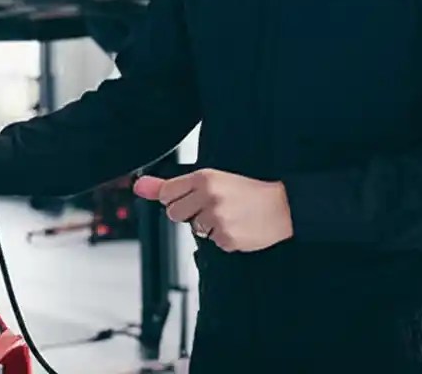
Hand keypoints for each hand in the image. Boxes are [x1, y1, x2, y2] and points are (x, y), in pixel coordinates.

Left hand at [133, 169, 292, 252]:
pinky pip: (212, 243)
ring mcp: (218, 220)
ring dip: (207, 226)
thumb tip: (137, 186)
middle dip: (189, 212)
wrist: (284, 206)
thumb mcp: (210, 179)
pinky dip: (223, 238)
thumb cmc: (247, 191)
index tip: (191, 196)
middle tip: (212, 206)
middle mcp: (209, 198)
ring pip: (194, 229)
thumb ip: (169, 185)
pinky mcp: (227, 239)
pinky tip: (237, 227)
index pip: (166, 194)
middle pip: (174, 214)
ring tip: (229, 215)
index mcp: (205, 178)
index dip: (176, 197)